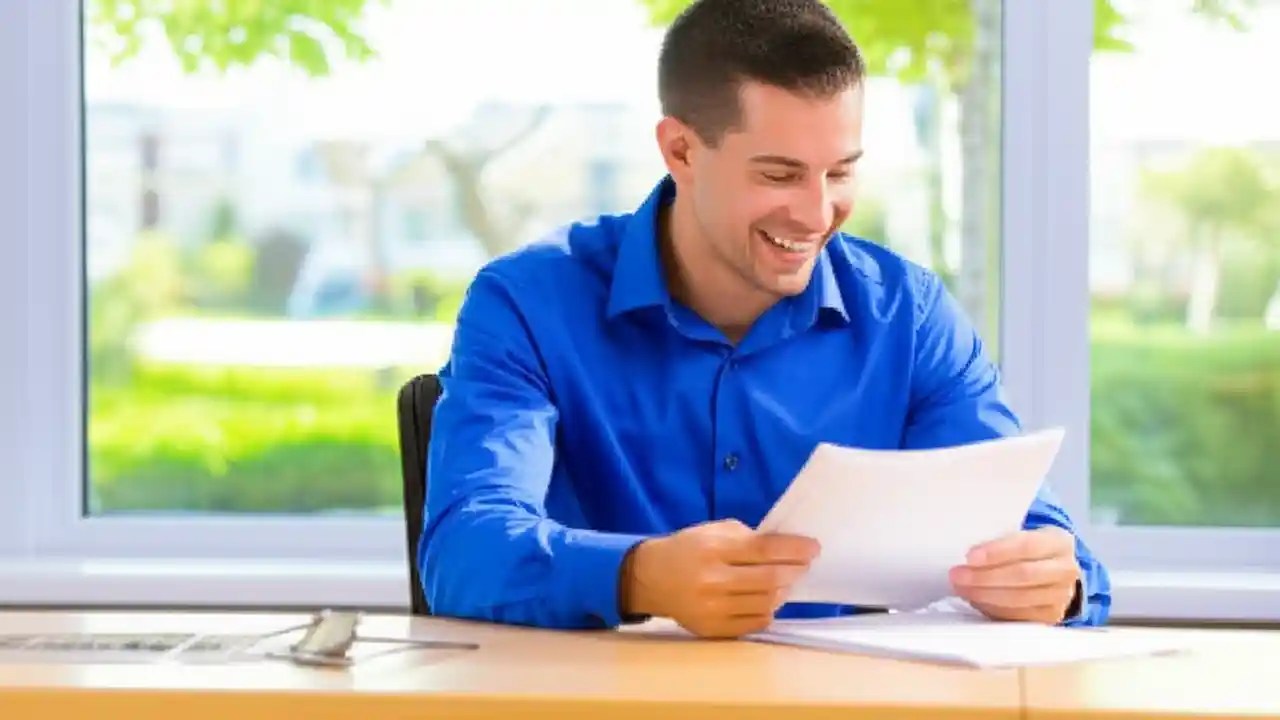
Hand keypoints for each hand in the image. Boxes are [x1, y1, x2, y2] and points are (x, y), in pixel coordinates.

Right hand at [621, 519, 819, 638]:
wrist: (651, 578)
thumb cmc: (688, 549)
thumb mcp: (713, 531)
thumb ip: (747, 537)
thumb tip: (785, 549)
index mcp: (713, 549)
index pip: (765, 550)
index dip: (794, 549)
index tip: (813, 548)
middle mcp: (713, 580)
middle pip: (770, 579)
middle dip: (794, 570)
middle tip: (803, 565)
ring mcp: (713, 608)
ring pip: (766, 603)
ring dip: (783, 591)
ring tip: (785, 582)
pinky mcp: (713, 628)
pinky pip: (754, 623)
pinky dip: (768, 610)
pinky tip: (768, 599)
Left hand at [949, 527, 1080, 623]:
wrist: (1055, 569)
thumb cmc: (1030, 549)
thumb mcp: (1022, 535)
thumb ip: (1000, 541)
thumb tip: (968, 557)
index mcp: (1058, 542)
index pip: (1026, 546)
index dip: (997, 552)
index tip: (970, 557)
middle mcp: (1065, 570)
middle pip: (1022, 575)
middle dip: (984, 577)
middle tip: (957, 575)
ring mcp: (1061, 596)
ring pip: (1019, 599)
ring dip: (984, 595)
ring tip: (962, 588)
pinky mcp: (1051, 616)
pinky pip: (1018, 616)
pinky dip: (993, 609)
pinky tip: (976, 600)